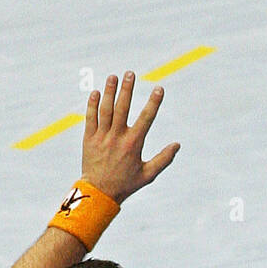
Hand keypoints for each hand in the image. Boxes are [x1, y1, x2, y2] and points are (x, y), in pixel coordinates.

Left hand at [82, 73, 179, 203]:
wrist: (99, 193)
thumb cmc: (126, 184)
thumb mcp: (148, 175)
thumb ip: (164, 159)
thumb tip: (177, 145)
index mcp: (133, 144)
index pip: (146, 118)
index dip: (154, 102)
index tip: (159, 88)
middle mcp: (117, 137)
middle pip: (122, 108)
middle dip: (127, 89)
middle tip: (131, 74)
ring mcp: (102, 137)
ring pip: (105, 109)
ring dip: (109, 91)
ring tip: (113, 77)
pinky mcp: (89, 139)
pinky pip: (90, 118)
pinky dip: (92, 105)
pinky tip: (96, 93)